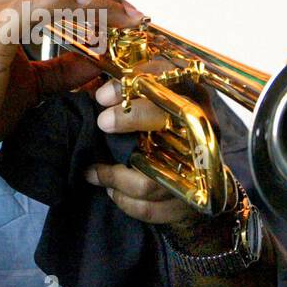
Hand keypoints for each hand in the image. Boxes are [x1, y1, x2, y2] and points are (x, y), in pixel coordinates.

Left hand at [84, 64, 230, 244]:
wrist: (198, 172)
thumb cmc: (160, 127)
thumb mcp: (146, 101)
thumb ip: (120, 91)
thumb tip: (83, 81)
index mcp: (190, 95)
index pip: (170, 78)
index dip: (136, 82)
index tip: (102, 94)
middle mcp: (203, 128)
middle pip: (173, 119)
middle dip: (130, 119)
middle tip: (101, 124)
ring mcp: (202, 168)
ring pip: (154, 178)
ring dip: (116, 176)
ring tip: (93, 171)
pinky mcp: (193, 201)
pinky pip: (152, 208)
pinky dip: (126, 202)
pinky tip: (111, 191)